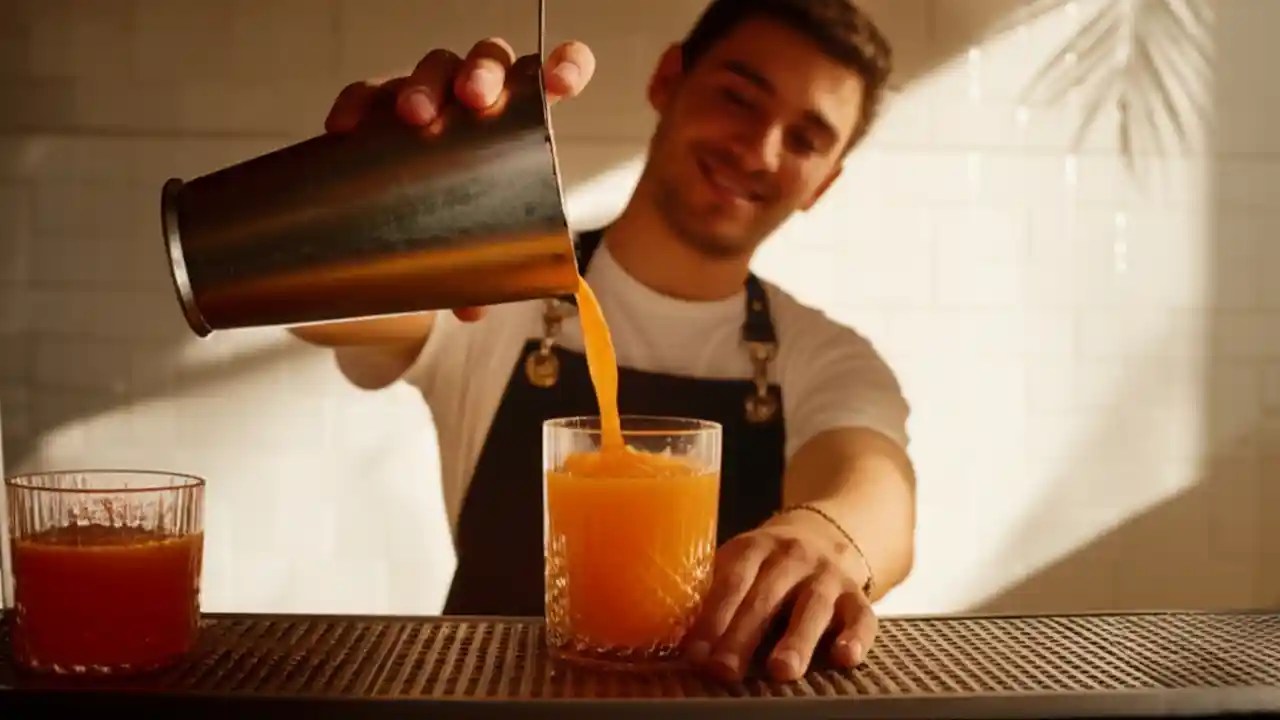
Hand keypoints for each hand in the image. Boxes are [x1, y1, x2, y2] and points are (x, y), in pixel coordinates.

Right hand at [323, 37, 595, 322]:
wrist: (408, 217)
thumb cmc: (463, 218)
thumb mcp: (482, 241)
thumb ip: (484, 272)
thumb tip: (472, 309)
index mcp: (523, 118)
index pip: (554, 73)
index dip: (565, 66)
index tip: (561, 87)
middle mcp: (477, 97)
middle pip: (486, 61)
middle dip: (480, 74)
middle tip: (471, 101)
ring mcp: (430, 96)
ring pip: (432, 68)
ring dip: (425, 84)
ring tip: (414, 117)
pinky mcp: (381, 106)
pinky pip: (368, 93)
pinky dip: (359, 103)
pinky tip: (346, 126)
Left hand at [685, 511, 876, 682]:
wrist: (825, 534)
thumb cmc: (767, 563)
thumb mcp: (739, 563)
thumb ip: (715, 593)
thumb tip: (681, 641)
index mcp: (754, 548)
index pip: (730, 583)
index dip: (712, 619)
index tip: (696, 653)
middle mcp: (793, 557)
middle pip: (765, 599)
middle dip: (742, 637)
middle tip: (725, 670)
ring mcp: (827, 576)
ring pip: (813, 607)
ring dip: (797, 639)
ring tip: (782, 670)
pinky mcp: (857, 596)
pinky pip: (861, 616)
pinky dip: (856, 637)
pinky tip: (845, 657)